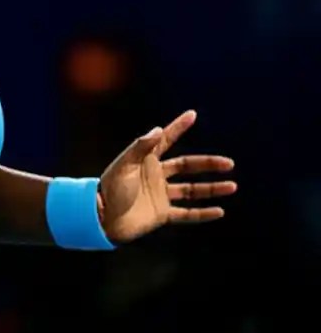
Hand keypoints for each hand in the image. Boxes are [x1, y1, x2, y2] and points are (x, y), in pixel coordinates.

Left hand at [98, 110, 235, 243]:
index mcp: (145, 161)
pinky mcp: (161, 214)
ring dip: (211, 189)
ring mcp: (160, 195)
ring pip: (192, 190)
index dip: (178, 127)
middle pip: (187, 166)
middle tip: (229, 163)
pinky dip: (203, 213)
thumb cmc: (109, 189)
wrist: (100, 217)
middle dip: (208, 164)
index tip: (192, 114)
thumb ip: (141, 147)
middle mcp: (156, 176)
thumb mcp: (123, 165)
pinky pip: (187, 214)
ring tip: (232, 186)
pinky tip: (220, 211)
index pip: (166, 140)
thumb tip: (159, 129)